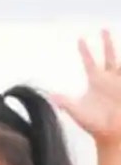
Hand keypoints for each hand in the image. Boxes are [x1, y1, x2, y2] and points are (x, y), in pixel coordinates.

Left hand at [53, 31, 120, 148]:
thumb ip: (65, 102)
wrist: (112, 135)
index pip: (90, 62)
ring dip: (117, 49)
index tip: (80, 39)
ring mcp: (120, 83)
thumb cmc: (95, 125)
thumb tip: (50, 96)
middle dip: (107, 43)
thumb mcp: (78, 112)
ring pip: (120, 61)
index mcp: (96, 82)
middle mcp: (109, 79)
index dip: (85, 51)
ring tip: (116, 35)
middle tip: (103, 28)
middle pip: (108, 56)